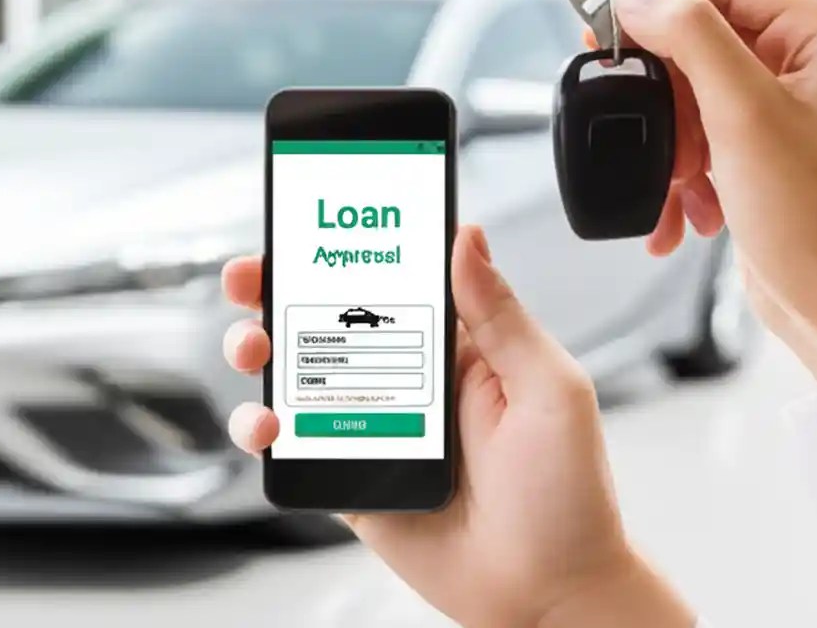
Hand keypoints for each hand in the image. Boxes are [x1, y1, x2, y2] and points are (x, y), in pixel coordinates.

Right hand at [221, 227, 693, 626]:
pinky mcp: (348, 476)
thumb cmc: (567, 496)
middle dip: (277, 291)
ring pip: (297, 375)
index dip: (345, 252)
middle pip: (326, 320)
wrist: (547, 594)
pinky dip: (262, 429)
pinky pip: (292, 444)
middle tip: (249, 278)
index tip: (309, 225)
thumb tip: (467, 237)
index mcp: (455, 347)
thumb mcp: (548, 390)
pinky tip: (267, 423)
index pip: (390, 281)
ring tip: (253, 349)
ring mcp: (372, 426)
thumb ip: (501, 315)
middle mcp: (406, 380)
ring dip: (259, 352)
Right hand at [609, 0, 816, 382]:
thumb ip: (690, 42)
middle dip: (665, 93)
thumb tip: (640, 1)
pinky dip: (681, 175)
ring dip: (671, 145)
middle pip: (702, 43)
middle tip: (634, 113)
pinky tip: (683, 207)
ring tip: (678, 181)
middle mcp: (809, 66)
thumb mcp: (745, 116)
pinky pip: (699, 141)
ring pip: (693, 97)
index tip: (612, 26)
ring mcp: (784, 111)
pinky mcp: (761, 153)